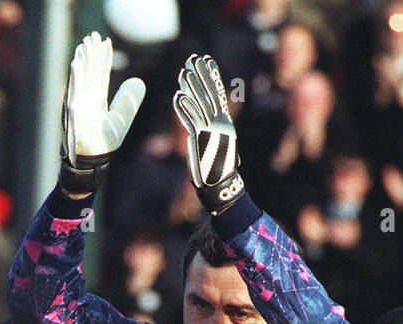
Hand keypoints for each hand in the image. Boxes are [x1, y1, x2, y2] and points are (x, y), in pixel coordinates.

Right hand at [60, 32, 145, 195]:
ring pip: (81, 77)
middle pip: (89, 72)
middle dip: (91, 54)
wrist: (92, 161)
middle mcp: (86, 99)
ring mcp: (79, 104)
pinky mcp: (73, 112)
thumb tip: (138, 81)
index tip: (104, 42)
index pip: (100, 74)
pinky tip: (76, 62)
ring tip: (85, 44)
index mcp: (96, 100)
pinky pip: (74, 90)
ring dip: (83, 60)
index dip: (102, 59)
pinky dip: (75, 77)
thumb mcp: (121, 118)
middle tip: (93, 36)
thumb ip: (128, 101)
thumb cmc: (103, 144)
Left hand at [173, 54, 244, 213]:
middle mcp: (220, 123)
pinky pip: (192, 120)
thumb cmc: (217, 170)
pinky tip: (178, 95)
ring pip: (200, 104)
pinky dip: (184, 107)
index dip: (211, 77)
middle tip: (194, 58)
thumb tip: (197, 125)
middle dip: (201, 75)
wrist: (222, 186)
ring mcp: (211, 130)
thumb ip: (206, 132)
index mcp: (224, 123)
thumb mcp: (212, 145)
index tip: (206, 61)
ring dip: (191, 86)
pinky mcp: (202, 140)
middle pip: (208, 94)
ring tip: (183, 72)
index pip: (217, 94)